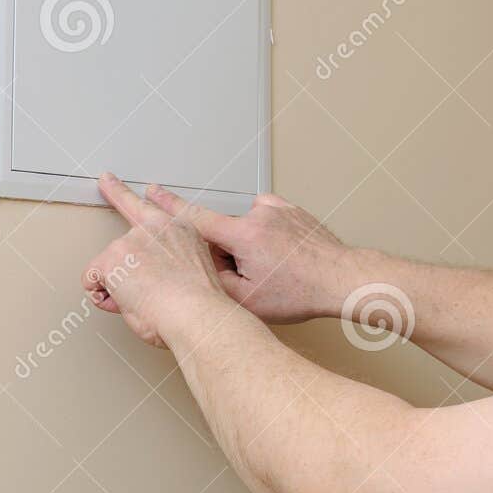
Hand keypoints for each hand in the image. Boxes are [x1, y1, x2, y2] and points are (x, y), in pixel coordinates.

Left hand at [82, 173, 231, 347]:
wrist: (196, 312)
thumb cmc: (200, 302)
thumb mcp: (192, 272)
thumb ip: (167, 264)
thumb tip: (148, 281)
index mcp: (179, 230)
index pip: (146, 205)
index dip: (121, 191)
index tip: (107, 179)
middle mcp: (154, 228)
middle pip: (122, 245)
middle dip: (123, 266)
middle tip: (142, 288)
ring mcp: (130, 240)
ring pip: (110, 269)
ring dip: (121, 287)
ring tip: (148, 300)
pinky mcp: (112, 257)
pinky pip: (92, 282)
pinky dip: (104, 297)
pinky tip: (128, 301)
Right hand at [142, 185, 353, 323]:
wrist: (342, 279)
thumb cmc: (302, 292)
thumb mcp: (247, 300)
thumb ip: (213, 281)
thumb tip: (197, 268)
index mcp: (243, 235)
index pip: (194, 217)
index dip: (168, 206)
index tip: (151, 191)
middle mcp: (259, 215)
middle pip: (225, 232)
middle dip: (228, 254)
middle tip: (252, 276)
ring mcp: (278, 209)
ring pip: (247, 230)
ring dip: (251, 248)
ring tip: (274, 271)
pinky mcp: (292, 210)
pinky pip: (268, 223)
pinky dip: (268, 238)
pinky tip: (281, 257)